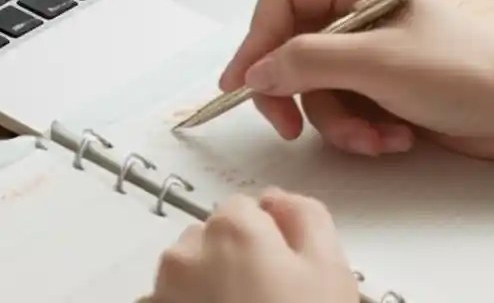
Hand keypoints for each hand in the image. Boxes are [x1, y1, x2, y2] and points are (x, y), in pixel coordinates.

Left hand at [140, 188, 357, 302]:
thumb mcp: (331, 271)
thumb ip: (307, 217)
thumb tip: (279, 199)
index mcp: (233, 230)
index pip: (250, 209)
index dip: (273, 241)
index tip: (288, 273)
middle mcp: (186, 255)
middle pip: (213, 239)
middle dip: (237, 262)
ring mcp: (162, 294)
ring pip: (189, 274)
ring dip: (210, 290)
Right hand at [219, 0, 493, 160]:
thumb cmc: (463, 72)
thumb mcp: (377, 64)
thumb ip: (308, 62)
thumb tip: (258, 71)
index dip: (255, 40)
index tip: (243, 84)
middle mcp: (357, 10)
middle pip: (289, 49)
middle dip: (297, 95)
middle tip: (291, 127)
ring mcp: (366, 49)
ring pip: (313, 88)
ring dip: (340, 122)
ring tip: (378, 135)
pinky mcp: (377, 84)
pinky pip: (340, 108)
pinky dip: (361, 130)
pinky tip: (394, 135)